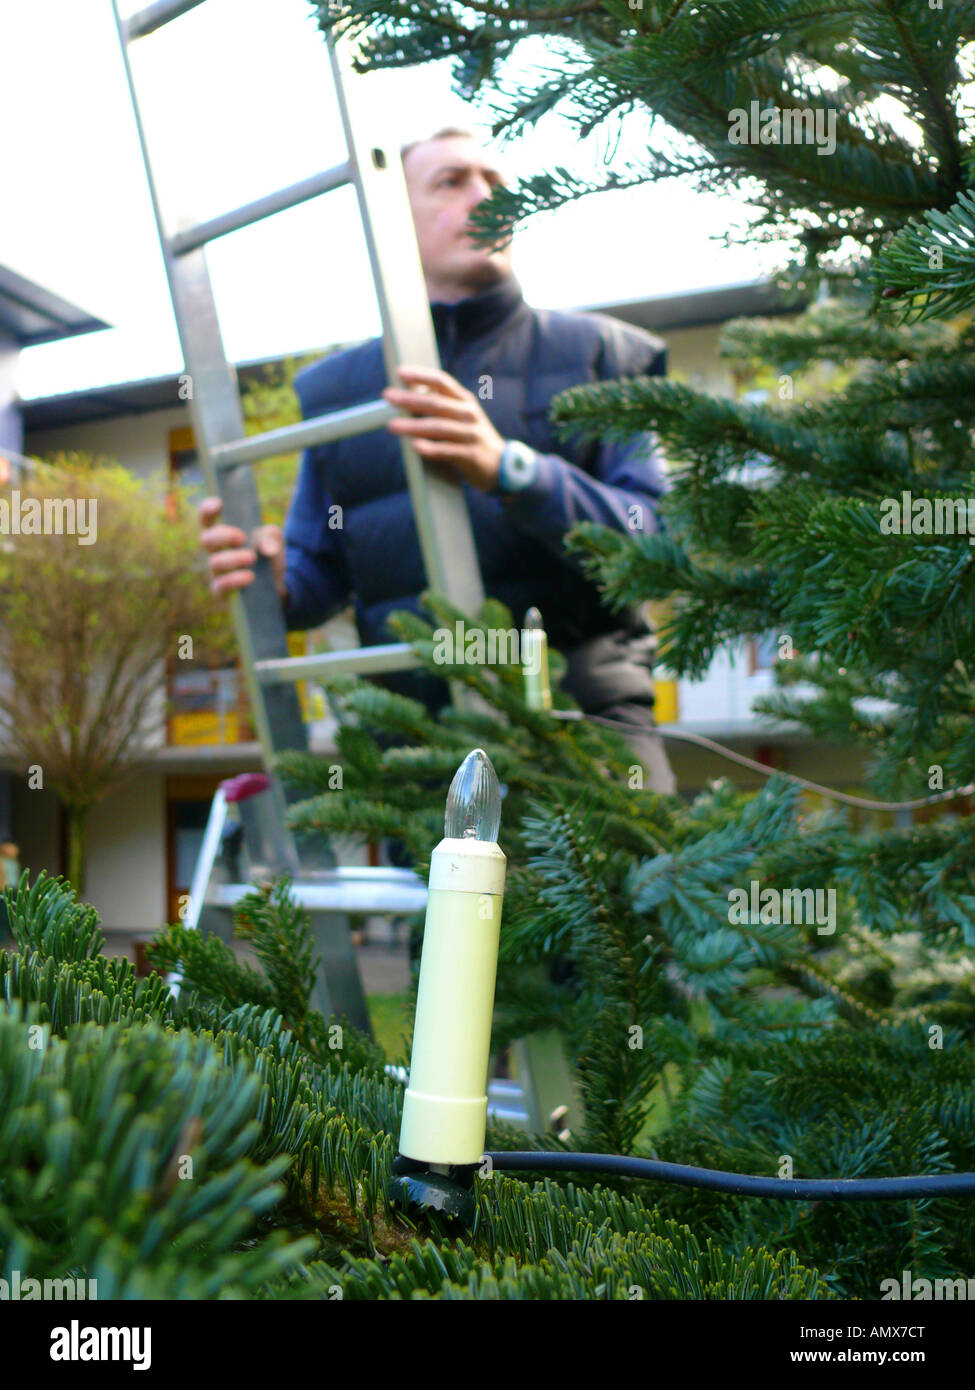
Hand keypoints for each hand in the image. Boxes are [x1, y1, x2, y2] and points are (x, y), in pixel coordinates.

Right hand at [198, 496, 286, 600]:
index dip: (208, 509)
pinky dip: (234, 580)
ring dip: (233, 559)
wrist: (276, 583)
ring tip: (252, 558)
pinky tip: (249, 577)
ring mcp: (217, 571)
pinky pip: (219, 586)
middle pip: (206, 539)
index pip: (207, 518)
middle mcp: (215, 550)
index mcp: (223, 532)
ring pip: (214, 562)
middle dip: (223, 535)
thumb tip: (266, 548)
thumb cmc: (267, 554)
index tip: (219, 504)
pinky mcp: (222, 590)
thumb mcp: (275, 540)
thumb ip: (272, 536)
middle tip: (242, 537)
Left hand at [383, 365, 504, 491]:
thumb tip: (408, 393)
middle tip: (388, 396)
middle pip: (436, 403)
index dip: (421, 375)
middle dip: (410, 399)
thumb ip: (440, 404)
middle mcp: (468, 414)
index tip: (400, 372)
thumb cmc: (472, 438)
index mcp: (464, 400)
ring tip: (392, 425)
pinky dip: (431, 448)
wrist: (502, 465)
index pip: (442, 381)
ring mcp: (471, 434)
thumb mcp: (461, 416)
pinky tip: (415, 446)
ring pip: (438, 427)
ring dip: (413, 426)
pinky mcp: (471, 455)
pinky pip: (448, 451)